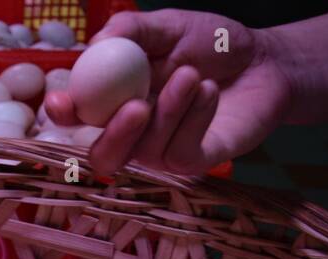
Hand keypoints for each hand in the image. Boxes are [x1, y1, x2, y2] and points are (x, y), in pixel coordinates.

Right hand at [46, 10, 293, 175]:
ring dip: (168, 111)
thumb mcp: (168, 26)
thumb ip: (132, 31)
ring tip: (192, 75)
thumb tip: (96, 42)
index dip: (64, 116)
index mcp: (114, 100)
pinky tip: (207, 91)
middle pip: (102, 155)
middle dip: (113, 135)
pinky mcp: (192, 163)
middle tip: (136, 106)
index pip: (78, 119)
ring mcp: (161, 151)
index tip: (62, 103)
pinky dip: (193, 118)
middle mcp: (132, 133)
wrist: (265, 61)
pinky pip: (179, 153)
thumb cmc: (212, 45)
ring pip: (144, 151)